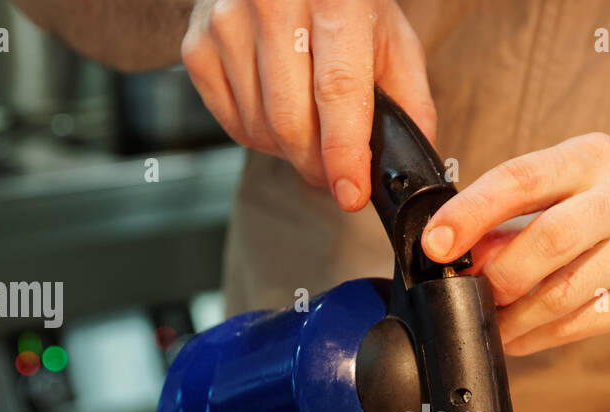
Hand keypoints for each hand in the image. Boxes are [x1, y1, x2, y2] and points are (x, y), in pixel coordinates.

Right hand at [182, 0, 435, 210]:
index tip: (350, 193)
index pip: (337, 90)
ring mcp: (227, 23)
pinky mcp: (198, 45)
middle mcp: (273, 5)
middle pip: (291, 122)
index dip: (344, 152)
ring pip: (260, 130)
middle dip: (318, 166)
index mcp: (335, 0)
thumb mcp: (391, 39)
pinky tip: (277, 110)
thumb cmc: (344, 4)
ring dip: (290, 151)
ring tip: (309, 126)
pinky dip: (260, 136)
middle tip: (337, 172)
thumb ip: (410, 102)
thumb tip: (411, 167)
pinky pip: (231, 124)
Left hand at [419, 133, 609, 354]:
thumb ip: (520, 217)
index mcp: (596, 157)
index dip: (470, 212)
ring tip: (491, 321)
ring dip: (513, 316)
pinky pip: (579, 325)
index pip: (522, 178)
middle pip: (546, 240)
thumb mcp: (580, 191)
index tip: (434, 242)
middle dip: (498, 274)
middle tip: (472, 291)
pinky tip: (521, 337)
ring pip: (560, 293)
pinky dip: (538, 336)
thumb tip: (456, 250)